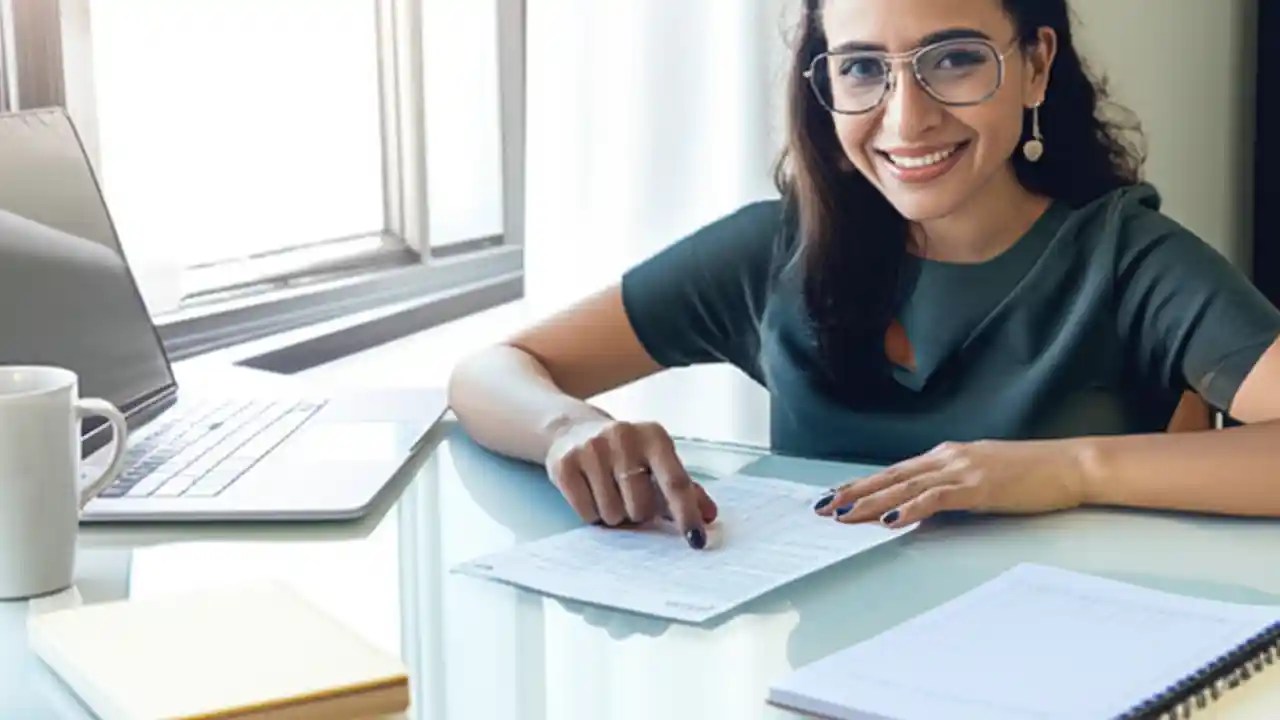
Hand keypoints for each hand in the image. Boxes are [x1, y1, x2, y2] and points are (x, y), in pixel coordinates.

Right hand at [545, 418, 717, 547]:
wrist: (572, 430)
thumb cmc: (625, 453)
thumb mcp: (656, 461)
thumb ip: (685, 489)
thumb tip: (709, 516)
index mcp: (654, 436)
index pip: (675, 482)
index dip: (687, 514)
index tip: (696, 540)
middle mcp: (623, 437)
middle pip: (642, 507)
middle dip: (638, 513)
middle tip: (630, 496)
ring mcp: (592, 449)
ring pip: (613, 514)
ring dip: (615, 514)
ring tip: (608, 491)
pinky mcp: (565, 465)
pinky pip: (587, 514)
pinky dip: (592, 514)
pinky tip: (590, 491)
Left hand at [814, 440, 1088, 528]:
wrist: (1070, 465)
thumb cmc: (1032, 474)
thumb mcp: (984, 476)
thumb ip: (954, 485)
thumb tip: (927, 501)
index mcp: (947, 455)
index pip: (895, 471)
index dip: (862, 483)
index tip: (835, 495)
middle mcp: (947, 458)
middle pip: (890, 476)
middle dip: (853, 492)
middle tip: (822, 506)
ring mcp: (962, 470)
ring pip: (904, 486)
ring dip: (870, 502)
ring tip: (842, 515)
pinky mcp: (978, 486)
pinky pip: (936, 498)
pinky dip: (910, 508)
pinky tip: (890, 520)